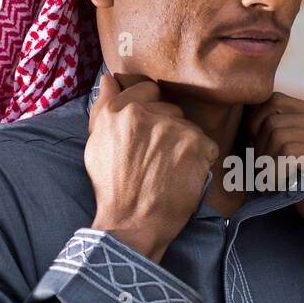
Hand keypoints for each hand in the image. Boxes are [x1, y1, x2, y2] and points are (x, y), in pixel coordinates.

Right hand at [85, 73, 217, 263]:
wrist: (132, 224)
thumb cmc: (112, 187)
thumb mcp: (96, 144)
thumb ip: (103, 107)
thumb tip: (109, 79)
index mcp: (119, 112)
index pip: (148, 91)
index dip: (151, 110)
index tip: (149, 133)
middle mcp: (145, 114)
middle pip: (171, 109)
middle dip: (168, 129)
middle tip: (157, 158)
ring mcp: (173, 128)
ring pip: (189, 127)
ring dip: (184, 145)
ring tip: (170, 170)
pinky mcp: (197, 145)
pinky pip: (207, 145)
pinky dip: (201, 160)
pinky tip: (184, 176)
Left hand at [247, 92, 303, 288]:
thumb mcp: (299, 163)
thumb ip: (281, 138)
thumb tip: (243, 118)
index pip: (275, 100)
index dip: (255, 127)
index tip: (259, 158)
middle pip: (273, 118)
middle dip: (259, 152)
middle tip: (266, 179)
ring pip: (278, 136)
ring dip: (267, 167)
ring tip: (275, 186)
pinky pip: (290, 154)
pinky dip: (277, 174)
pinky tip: (283, 190)